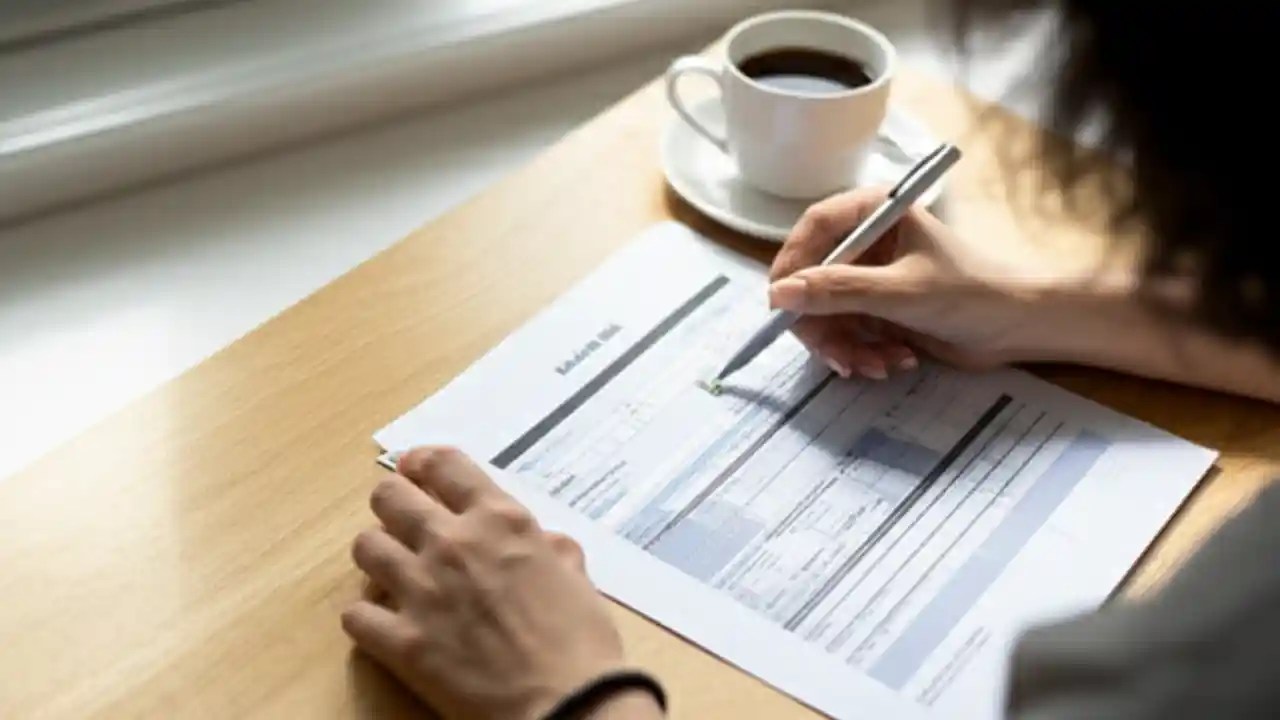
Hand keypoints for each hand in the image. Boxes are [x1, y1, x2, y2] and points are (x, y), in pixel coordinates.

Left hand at [342, 447, 658, 719]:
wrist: (569, 705)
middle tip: (404, 522)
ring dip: (379, 556)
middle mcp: (453, 543)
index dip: (424, 462)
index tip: (418, 470)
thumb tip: (542, 543)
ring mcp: (421, 591)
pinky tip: (386, 624)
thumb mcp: (576, 576)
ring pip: (365, 547)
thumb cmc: (582, 643)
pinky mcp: (401, 642)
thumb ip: (549, 548)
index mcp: (500, 520)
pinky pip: (355, 615)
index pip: (443, 464)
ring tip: (394, 573)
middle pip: (389, 496)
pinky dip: (367, 618)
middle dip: (394, 504)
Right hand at [768, 186, 1091, 377]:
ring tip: (878, 366)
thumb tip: (779, 294)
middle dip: (824, 325)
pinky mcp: (879, 310)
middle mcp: (868, 242)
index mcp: (875, 214)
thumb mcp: (899, 292)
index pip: (814, 229)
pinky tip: (894, 362)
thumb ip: (837, 291)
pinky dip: (864, 353)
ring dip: (848, 348)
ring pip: (828, 315)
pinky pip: (848, 333)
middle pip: (813, 280)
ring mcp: (871, 278)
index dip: (792, 266)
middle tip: (838, 357)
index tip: (781, 304)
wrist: (1019, 328)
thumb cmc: (970, 293)